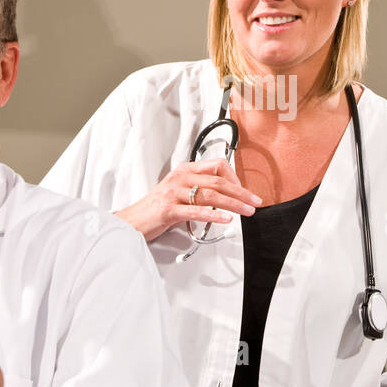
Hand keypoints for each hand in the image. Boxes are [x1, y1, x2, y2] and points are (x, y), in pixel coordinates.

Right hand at [113, 157, 260, 241]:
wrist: (132, 220)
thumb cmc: (156, 208)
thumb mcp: (180, 192)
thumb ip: (199, 190)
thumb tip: (226, 197)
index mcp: (185, 170)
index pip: (217, 165)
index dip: (235, 177)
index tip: (244, 191)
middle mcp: (180, 177)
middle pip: (218, 181)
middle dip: (240, 192)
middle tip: (255, 202)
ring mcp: (173, 192)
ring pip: (210, 195)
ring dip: (233, 204)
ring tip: (247, 211)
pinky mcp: (168, 209)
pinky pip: (195, 210)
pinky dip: (213, 215)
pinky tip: (226, 219)